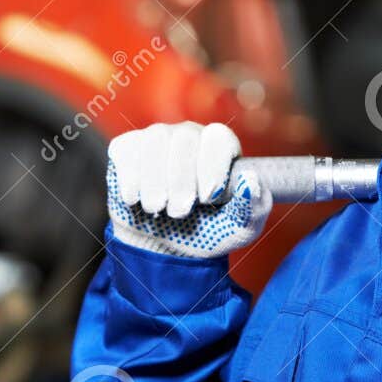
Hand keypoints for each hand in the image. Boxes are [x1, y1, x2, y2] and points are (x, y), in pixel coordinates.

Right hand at [107, 122, 270, 258]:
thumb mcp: (238, 229)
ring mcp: (157, 138)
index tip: (208, 197)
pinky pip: (128, 151)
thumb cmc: (207, 231)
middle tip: (180, 212)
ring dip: (155, 181)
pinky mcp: (128, 148)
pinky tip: (135, 200)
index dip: (212, 165)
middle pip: (185, 138)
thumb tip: (252, 181)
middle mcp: (190, 136)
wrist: (164, 245)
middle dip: (181, 180)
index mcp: (221, 148)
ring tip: (157, 209)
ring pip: (154, 141)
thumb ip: (254, 208)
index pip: (219, 137)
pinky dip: (131, 180)